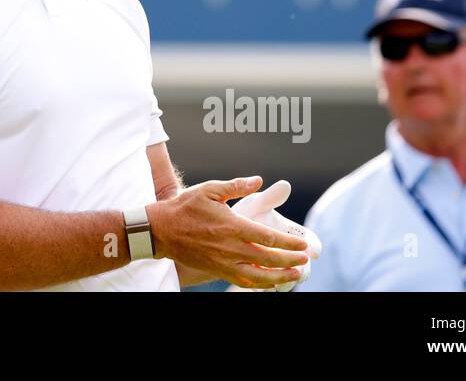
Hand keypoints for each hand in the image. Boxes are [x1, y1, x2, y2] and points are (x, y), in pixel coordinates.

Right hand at [147, 176, 311, 289]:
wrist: (161, 230)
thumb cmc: (185, 207)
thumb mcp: (209, 189)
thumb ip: (236, 186)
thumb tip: (259, 180)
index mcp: (231, 226)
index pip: (267, 237)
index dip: (287, 243)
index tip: (302, 245)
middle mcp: (230, 247)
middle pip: (267, 259)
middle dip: (289, 260)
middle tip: (305, 259)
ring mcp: (224, 262)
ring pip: (258, 275)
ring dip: (279, 277)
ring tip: (295, 274)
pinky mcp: (217, 270)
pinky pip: (243, 281)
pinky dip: (259, 284)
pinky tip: (270, 282)